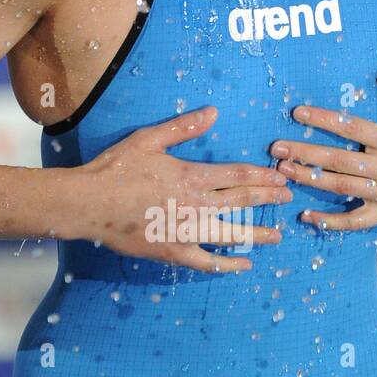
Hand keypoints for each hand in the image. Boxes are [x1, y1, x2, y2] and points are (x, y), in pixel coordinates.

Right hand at [75, 105, 292, 272]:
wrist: (88, 204)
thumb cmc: (115, 169)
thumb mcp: (148, 139)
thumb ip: (182, 127)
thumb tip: (213, 112)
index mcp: (190, 176)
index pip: (236, 175)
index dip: (260, 176)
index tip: (279, 177)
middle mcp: (194, 205)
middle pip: (240, 202)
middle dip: (267, 199)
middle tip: (288, 198)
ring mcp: (185, 231)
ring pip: (231, 233)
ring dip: (257, 233)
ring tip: (277, 236)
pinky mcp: (173, 251)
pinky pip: (207, 261)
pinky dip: (228, 264)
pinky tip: (245, 265)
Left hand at [270, 70, 376, 231]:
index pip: (353, 128)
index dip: (323, 121)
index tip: (297, 113)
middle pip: (339, 162)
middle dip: (305, 154)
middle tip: (276, 148)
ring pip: (343, 189)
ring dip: (311, 182)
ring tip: (284, 173)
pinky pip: (357, 222)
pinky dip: (332, 222)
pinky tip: (308, 216)